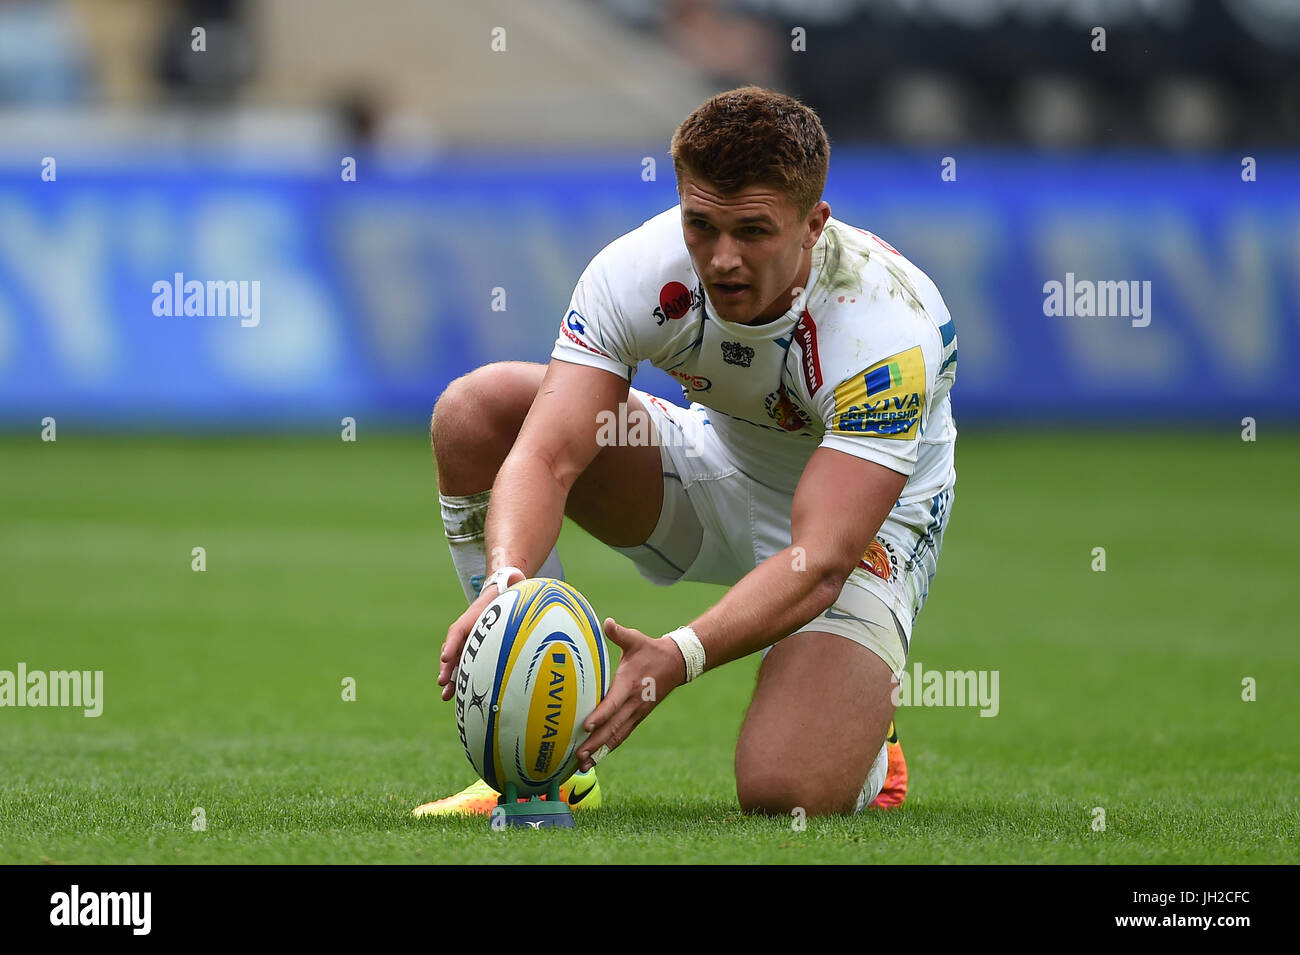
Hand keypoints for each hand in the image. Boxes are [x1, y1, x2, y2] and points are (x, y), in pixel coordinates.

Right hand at [436, 569, 523, 701]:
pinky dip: (459, 681)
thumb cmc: (508, 593)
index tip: (445, 656)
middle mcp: (467, 631)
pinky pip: (464, 666)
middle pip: (452, 650)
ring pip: (455, 661)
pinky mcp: (475, 651)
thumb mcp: (511, 587)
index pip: (458, 630)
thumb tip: (519, 576)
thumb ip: (513, 582)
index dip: (452, 644)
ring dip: (450, 678)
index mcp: (473, 616)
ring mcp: (469, 642)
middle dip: (446, 666)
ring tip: (446, 695)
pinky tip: (457, 696)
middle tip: (442, 681)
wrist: (503, 594)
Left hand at [576, 618, 686, 771]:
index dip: (601, 715)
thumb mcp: (636, 639)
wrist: (676, 664)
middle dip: (595, 742)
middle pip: (613, 727)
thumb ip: (619, 633)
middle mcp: (633, 704)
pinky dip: (608, 748)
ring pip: (617, 736)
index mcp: (629, 685)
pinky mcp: (637, 718)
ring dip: (600, 751)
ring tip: (582, 765)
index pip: (614, 702)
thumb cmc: (650, 650)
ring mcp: (636, 714)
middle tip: (577, 755)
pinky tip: (595, 759)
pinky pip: (621, 736)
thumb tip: (607, 622)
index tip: (586, 725)